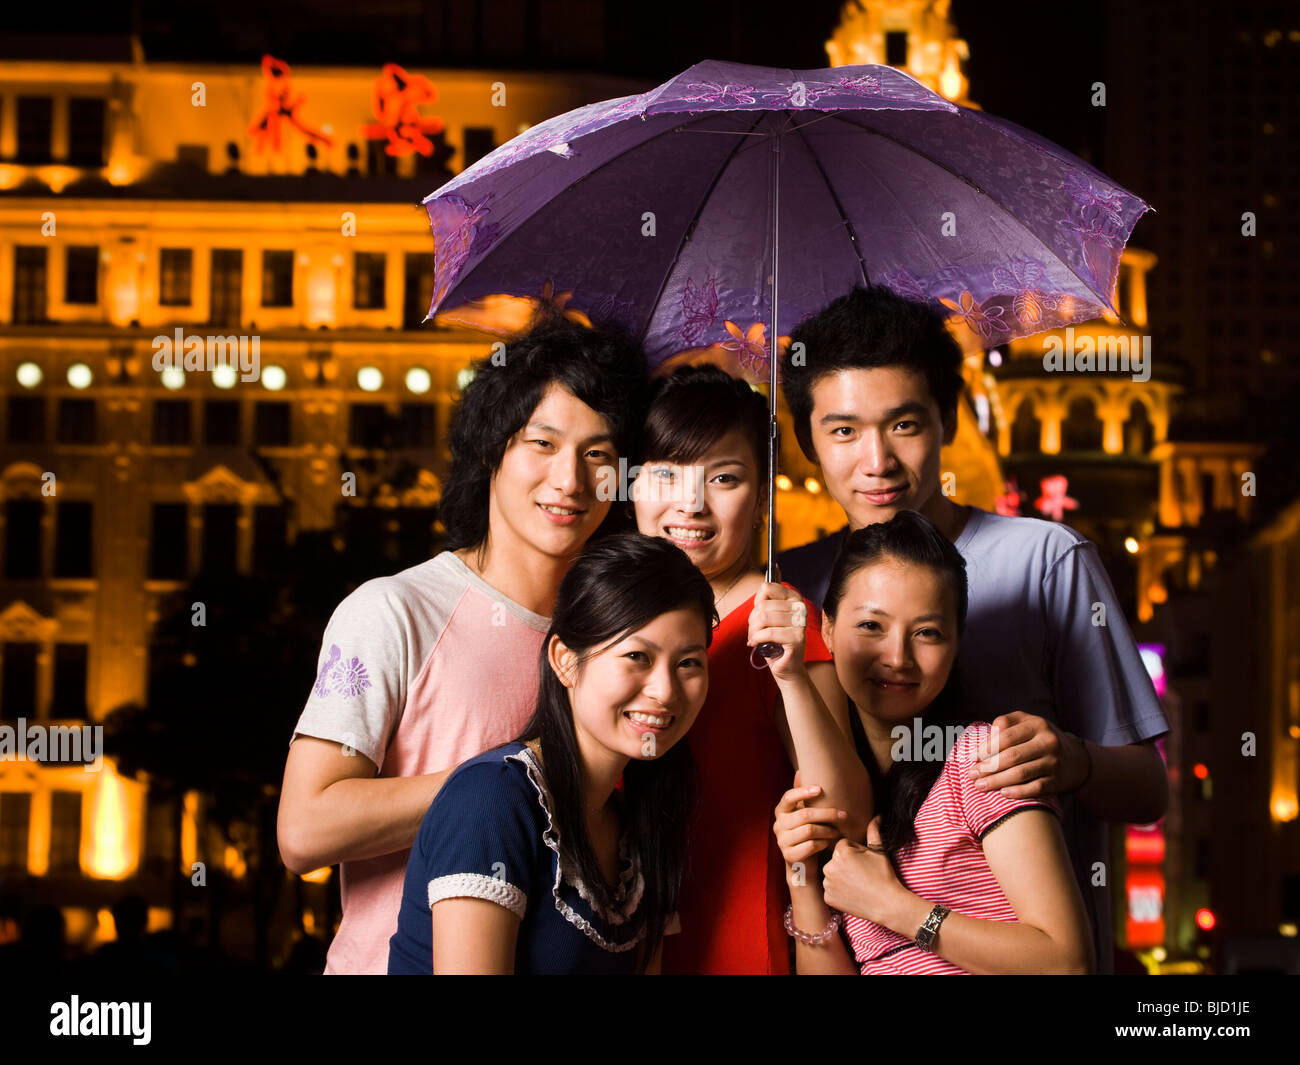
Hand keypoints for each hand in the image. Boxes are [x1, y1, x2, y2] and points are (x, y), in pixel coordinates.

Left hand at [748, 581, 808, 682]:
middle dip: (752, 621)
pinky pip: (768, 633)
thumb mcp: (770, 614)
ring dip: (753, 631)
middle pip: (762, 605)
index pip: (767, 587)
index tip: (759, 613)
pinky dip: (757, 640)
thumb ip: (772, 593)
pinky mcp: (797, 638)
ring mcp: (801, 623)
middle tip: (755, 631)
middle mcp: (801, 607)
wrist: (786, 666)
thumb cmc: (775, 640)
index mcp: (795, 598)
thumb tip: (774, 566)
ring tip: (756, 638)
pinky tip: (757, 644)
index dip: (757, 602)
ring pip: (763, 618)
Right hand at [773, 772, 846, 877]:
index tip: (820, 789)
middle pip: (804, 814)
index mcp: (780, 811)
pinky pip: (811, 846)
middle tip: (843, 815)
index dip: (803, 791)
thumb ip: (800, 795)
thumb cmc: (805, 833)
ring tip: (837, 831)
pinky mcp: (789, 855)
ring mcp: (782, 841)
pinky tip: (829, 842)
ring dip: (828, 830)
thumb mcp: (802, 812)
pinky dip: (823, 843)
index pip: (788, 797)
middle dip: (827, 813)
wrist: (802, 862)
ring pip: (809, 830)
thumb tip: (800, 771)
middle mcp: (778, 825)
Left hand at [821, 817, 905, 924]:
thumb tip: (876, 816)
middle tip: (862, 874)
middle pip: (835, 859)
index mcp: (841, 853)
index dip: (856, 853)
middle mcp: (830, 867)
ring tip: (858, 884)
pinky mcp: (828, 898)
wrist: (887, 904)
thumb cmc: (884, 876)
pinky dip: (838, 892)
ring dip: (841, 877)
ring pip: (832, 874)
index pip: (843, 845)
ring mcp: (828, 883)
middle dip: (846, 864)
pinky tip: (852, 894)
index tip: (865, 863)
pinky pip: (830, 889)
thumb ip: (873, 831)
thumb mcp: (878, 851)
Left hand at [966, 712, 1087, 797]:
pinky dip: (1017, 792)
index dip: (986, 747)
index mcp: (1037, 724)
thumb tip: (982, 743)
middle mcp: (1048, 742)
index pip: (1005, 736)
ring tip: (980, 785)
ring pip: (1020, 774)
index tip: (973, 757)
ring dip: (997, 781)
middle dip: (988, 767)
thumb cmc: (1040, 739)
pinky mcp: (1057, 780)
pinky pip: (1034, 788)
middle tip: (972, 774)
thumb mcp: (1027, 723)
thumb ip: (1005, 725)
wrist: (1076, 759)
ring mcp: (1054, 762)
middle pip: (1011, 756)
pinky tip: (1003, 793)